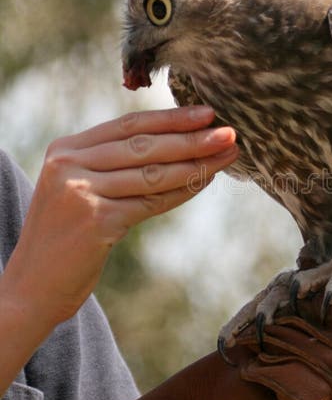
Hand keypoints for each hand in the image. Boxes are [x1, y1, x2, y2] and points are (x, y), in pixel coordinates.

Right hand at [1, 106, 237, 329]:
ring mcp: (80, 192)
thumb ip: (111, 165)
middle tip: (230, 132)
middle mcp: (69, 165)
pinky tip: (205, 181)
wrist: (33, 287)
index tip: (207, 112)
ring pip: (153, 173)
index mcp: (65, 150)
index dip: (171, 118)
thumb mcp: (79, 190)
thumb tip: (175, 143)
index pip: (128, 124)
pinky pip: (151, 202)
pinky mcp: (95, 221)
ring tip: (228, 155)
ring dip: (197, 163)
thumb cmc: (66, 238)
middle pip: (144, 145)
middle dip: (192, 137)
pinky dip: (182, 192)